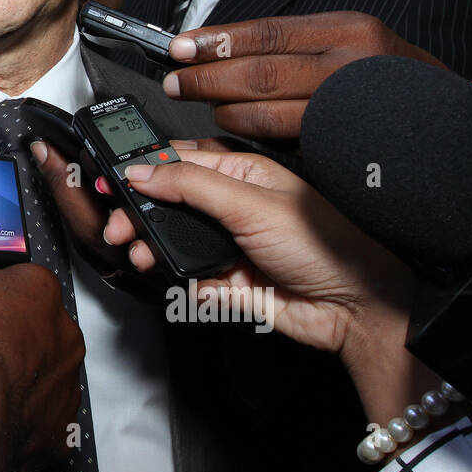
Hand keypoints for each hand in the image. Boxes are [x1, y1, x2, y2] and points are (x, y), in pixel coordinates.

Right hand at [111, 148, 435, 422]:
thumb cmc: (330, 246)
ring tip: (145, 257)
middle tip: (119, 227)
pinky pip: (192, 281)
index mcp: (241, 172)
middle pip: (168, 203)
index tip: (113, 182)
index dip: (142, 170)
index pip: (179, 161)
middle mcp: (233, 205)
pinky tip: (200, 286)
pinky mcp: (232, 281)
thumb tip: (143, 170)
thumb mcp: (253, 203)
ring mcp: (231, 243)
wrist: (359, 310)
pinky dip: (187, 285)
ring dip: (153, 250)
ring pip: (174, 243)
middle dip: (138, 215)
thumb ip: (192, 185)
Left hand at [163, 12, 444, 139]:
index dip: (217, 39)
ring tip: (203, 105)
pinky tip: (233, 127)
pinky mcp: (344, 137)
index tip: (180, 46)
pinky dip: (252, 130)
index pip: (266, 30)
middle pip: (259, 67)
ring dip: (224, 107)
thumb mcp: (356, 47)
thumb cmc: (393, 85)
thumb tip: (231, 50)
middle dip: (208, 75)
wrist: (454, 127)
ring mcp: (348, 101)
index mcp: (348, 29)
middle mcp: (349, 60)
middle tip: (177, 81)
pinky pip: (285, 134)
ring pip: (267, 104)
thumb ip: (303, 47)